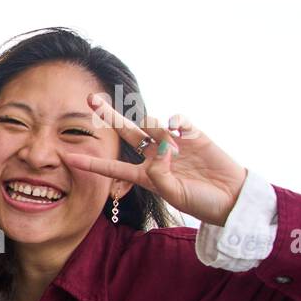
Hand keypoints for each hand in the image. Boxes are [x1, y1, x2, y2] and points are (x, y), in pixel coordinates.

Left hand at [61, 95, 248, 226]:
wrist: (232, 197)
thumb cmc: (202, 202)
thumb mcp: (176, 195)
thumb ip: (162, 176)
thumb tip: (160, 151)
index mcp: (144, 175)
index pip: (112, 168)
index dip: (91, 162)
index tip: (67, 157)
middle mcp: (154, 156)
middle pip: (125, 132)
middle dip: (108, 116)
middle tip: (90, 99)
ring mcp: (172, 144)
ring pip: (152, 125)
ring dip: (156, 130)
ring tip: (172, 146)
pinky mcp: (193, 135)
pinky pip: (178, 121)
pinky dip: (175, 121)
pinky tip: (177, 127)